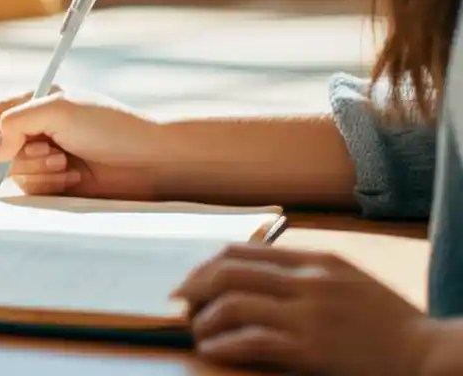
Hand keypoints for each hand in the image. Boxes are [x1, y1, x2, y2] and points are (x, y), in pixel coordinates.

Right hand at [0, 88, 162, 198]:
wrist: (148, 161)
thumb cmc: (110, 127)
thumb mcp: (59, 110)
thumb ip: (15, 122)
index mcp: (35, 103)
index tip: (16, 136)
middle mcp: (36, 130)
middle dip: (20, 153)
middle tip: (50, 150)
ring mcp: (43, 158)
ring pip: (11, 172)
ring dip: (37, 171)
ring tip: (66, 165)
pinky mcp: (53, 183)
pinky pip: (29, 191)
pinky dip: (48, 185)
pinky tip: (73, 179)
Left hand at [176, 244, 431, 373]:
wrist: (428, 355)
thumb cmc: (388, 324)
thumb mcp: (348, 281)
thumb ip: (305, 273)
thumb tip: (258, 274)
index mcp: (316, 260)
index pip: (244, 251)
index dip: (208, 265)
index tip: (192, 280)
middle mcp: (308, 281)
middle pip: (229, 272)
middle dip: (194, 287)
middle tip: (179, 303)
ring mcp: (308, 315)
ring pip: (233, 304)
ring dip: (205, 320)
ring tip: (198, 333)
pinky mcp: (310, 349)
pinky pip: (251, 341)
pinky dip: (223, 344)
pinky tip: (212, 350)